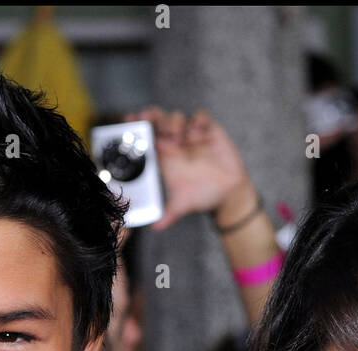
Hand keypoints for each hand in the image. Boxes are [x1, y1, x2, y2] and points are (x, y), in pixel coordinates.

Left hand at [123, 107, 253, 230]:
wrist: (227, 195)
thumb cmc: (201, 195)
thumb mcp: (182, 205)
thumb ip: (168, 214)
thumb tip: (155, 227)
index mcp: (165, 154)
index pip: (147, 134)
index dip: (138, 124)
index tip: (131, 120)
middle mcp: (176, 142)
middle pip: (159, 119)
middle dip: (154, 118)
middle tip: (154, 129)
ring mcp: (192, 135)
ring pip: (177, 117)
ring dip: (173, 122)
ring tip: (177, 137)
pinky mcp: (210, 131)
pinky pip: (201, 117)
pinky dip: (197, 120)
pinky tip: (196, 132)